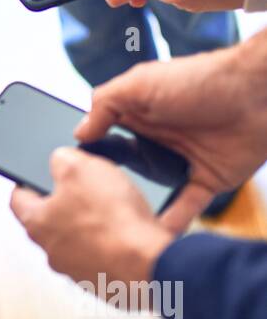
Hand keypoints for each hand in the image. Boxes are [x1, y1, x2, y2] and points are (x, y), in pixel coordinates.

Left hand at [11, 148, 174, 294]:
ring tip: (113, 210)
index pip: (18, 199)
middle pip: (50, 220)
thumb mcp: (81, 167)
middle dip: (67, 202)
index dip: (27, 182)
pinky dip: (112, 244)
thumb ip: (61, 159)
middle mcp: (51, 251)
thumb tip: (59, 160)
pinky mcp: (101, 281)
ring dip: (91, 225)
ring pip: (77, 240)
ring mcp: (76, 270)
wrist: (148, 263)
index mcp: (37, 223)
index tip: (36, 175)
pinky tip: (128, 232)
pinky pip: (102, 256)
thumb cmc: (113, 219)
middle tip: (86, 188)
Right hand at [75, 40, 266, 226]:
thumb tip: (79, 132)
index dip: (90, 156)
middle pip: (126, 170)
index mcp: (138, 115)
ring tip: (117, 231)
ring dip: (139, 207)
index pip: (105, 138)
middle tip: (90, 211)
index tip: (70, 177)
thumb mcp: (140, 83)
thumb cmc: (199, 80)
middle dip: (110, 189)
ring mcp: (181, 162)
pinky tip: (156, 238)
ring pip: (153, 191)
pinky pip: (186, 206)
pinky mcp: (206, 180)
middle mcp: (157, 139)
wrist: (256, 94)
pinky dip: (173, 222)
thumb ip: (105, 103)